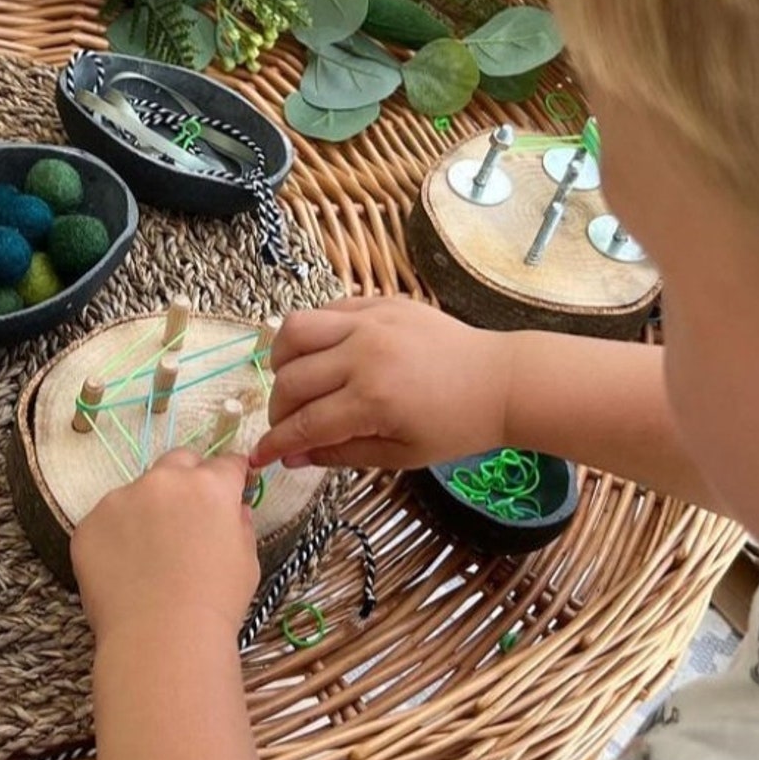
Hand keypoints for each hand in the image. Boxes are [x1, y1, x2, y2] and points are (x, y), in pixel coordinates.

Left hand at [71, 449, 259, 645]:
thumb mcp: (247, 562)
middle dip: (187, 479)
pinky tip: (124, 570)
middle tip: (187, 516)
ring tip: (149, 556)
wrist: (161, 639)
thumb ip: (239, 525)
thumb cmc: (216, 604)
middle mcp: (164, 481)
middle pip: (178, 462)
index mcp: (209, 486)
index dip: (231, 476)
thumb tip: (233, 510)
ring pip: (138, 492)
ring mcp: (121, 498)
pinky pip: (107, 521)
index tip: (230, 488)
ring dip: (147, 510)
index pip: (226, 462)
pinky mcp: (90, 523)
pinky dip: (117, 536)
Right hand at [251, 297, 511, 471]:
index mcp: (372, 400)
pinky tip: (323, 355)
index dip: (275, 444)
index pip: (304, 424)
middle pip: (292, 380)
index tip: (258, 457)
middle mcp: (363, 354)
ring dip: (283, 360)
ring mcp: (370, 321)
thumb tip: (293, 457)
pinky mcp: (378, 302)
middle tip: (286, 425)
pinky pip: (326, 310)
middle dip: (278, 410)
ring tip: (294, 380)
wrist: (500, 380)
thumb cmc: (456, 427)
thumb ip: (342, 454)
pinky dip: (313, 334)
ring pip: (295, 329)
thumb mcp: (401, 455)